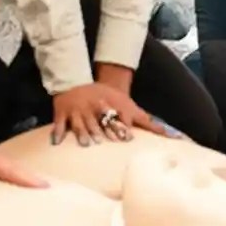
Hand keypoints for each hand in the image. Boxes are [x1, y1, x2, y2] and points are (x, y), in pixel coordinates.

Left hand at [0, 129, 46, 188]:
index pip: (11, 170)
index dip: (27, 178)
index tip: (43, 184)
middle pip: (18, 168)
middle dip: (33, 177)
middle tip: (49, 186)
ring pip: (16, 166)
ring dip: (28, 174)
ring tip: (43, 183)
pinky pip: (11, 167)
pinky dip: (20, 172)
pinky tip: (25, 178)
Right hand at [51, 83, 167, 145]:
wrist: (78, 81)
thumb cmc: (106, 97)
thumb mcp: (125, 103)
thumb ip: (145, 120)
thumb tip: (168, 134)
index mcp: (108, 107)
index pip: (115, 118)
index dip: (120, 127)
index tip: (126, 137)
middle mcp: (92, 109)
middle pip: (98, 122)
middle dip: (101, 131)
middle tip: (103, 141)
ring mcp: (77, 111)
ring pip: (80, 123)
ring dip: (83, 133)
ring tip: (86, 143)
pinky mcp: (62, 114)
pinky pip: (59, 125)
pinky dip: (57, 133)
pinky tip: (56, 142)